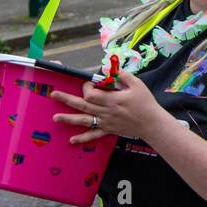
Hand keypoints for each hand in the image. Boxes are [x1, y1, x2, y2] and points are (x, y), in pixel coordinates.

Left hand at [50, 72, 167, 144]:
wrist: (152, 123)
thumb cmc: (146, 103)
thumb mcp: (137, 85)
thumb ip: (121, 75)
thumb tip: (108, 66)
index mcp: (112, 100)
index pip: (92, 94)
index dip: (87, 87)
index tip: (90, 82)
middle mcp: (106, 112)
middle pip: (83, 105)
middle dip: (67, 99)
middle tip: (54, 95)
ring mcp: (106, 122)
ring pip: (84, 120)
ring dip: (69, 118)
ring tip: (55, 117)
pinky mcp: (108, 130)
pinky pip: (94, 135)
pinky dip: (83, 138)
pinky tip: (72, 140)